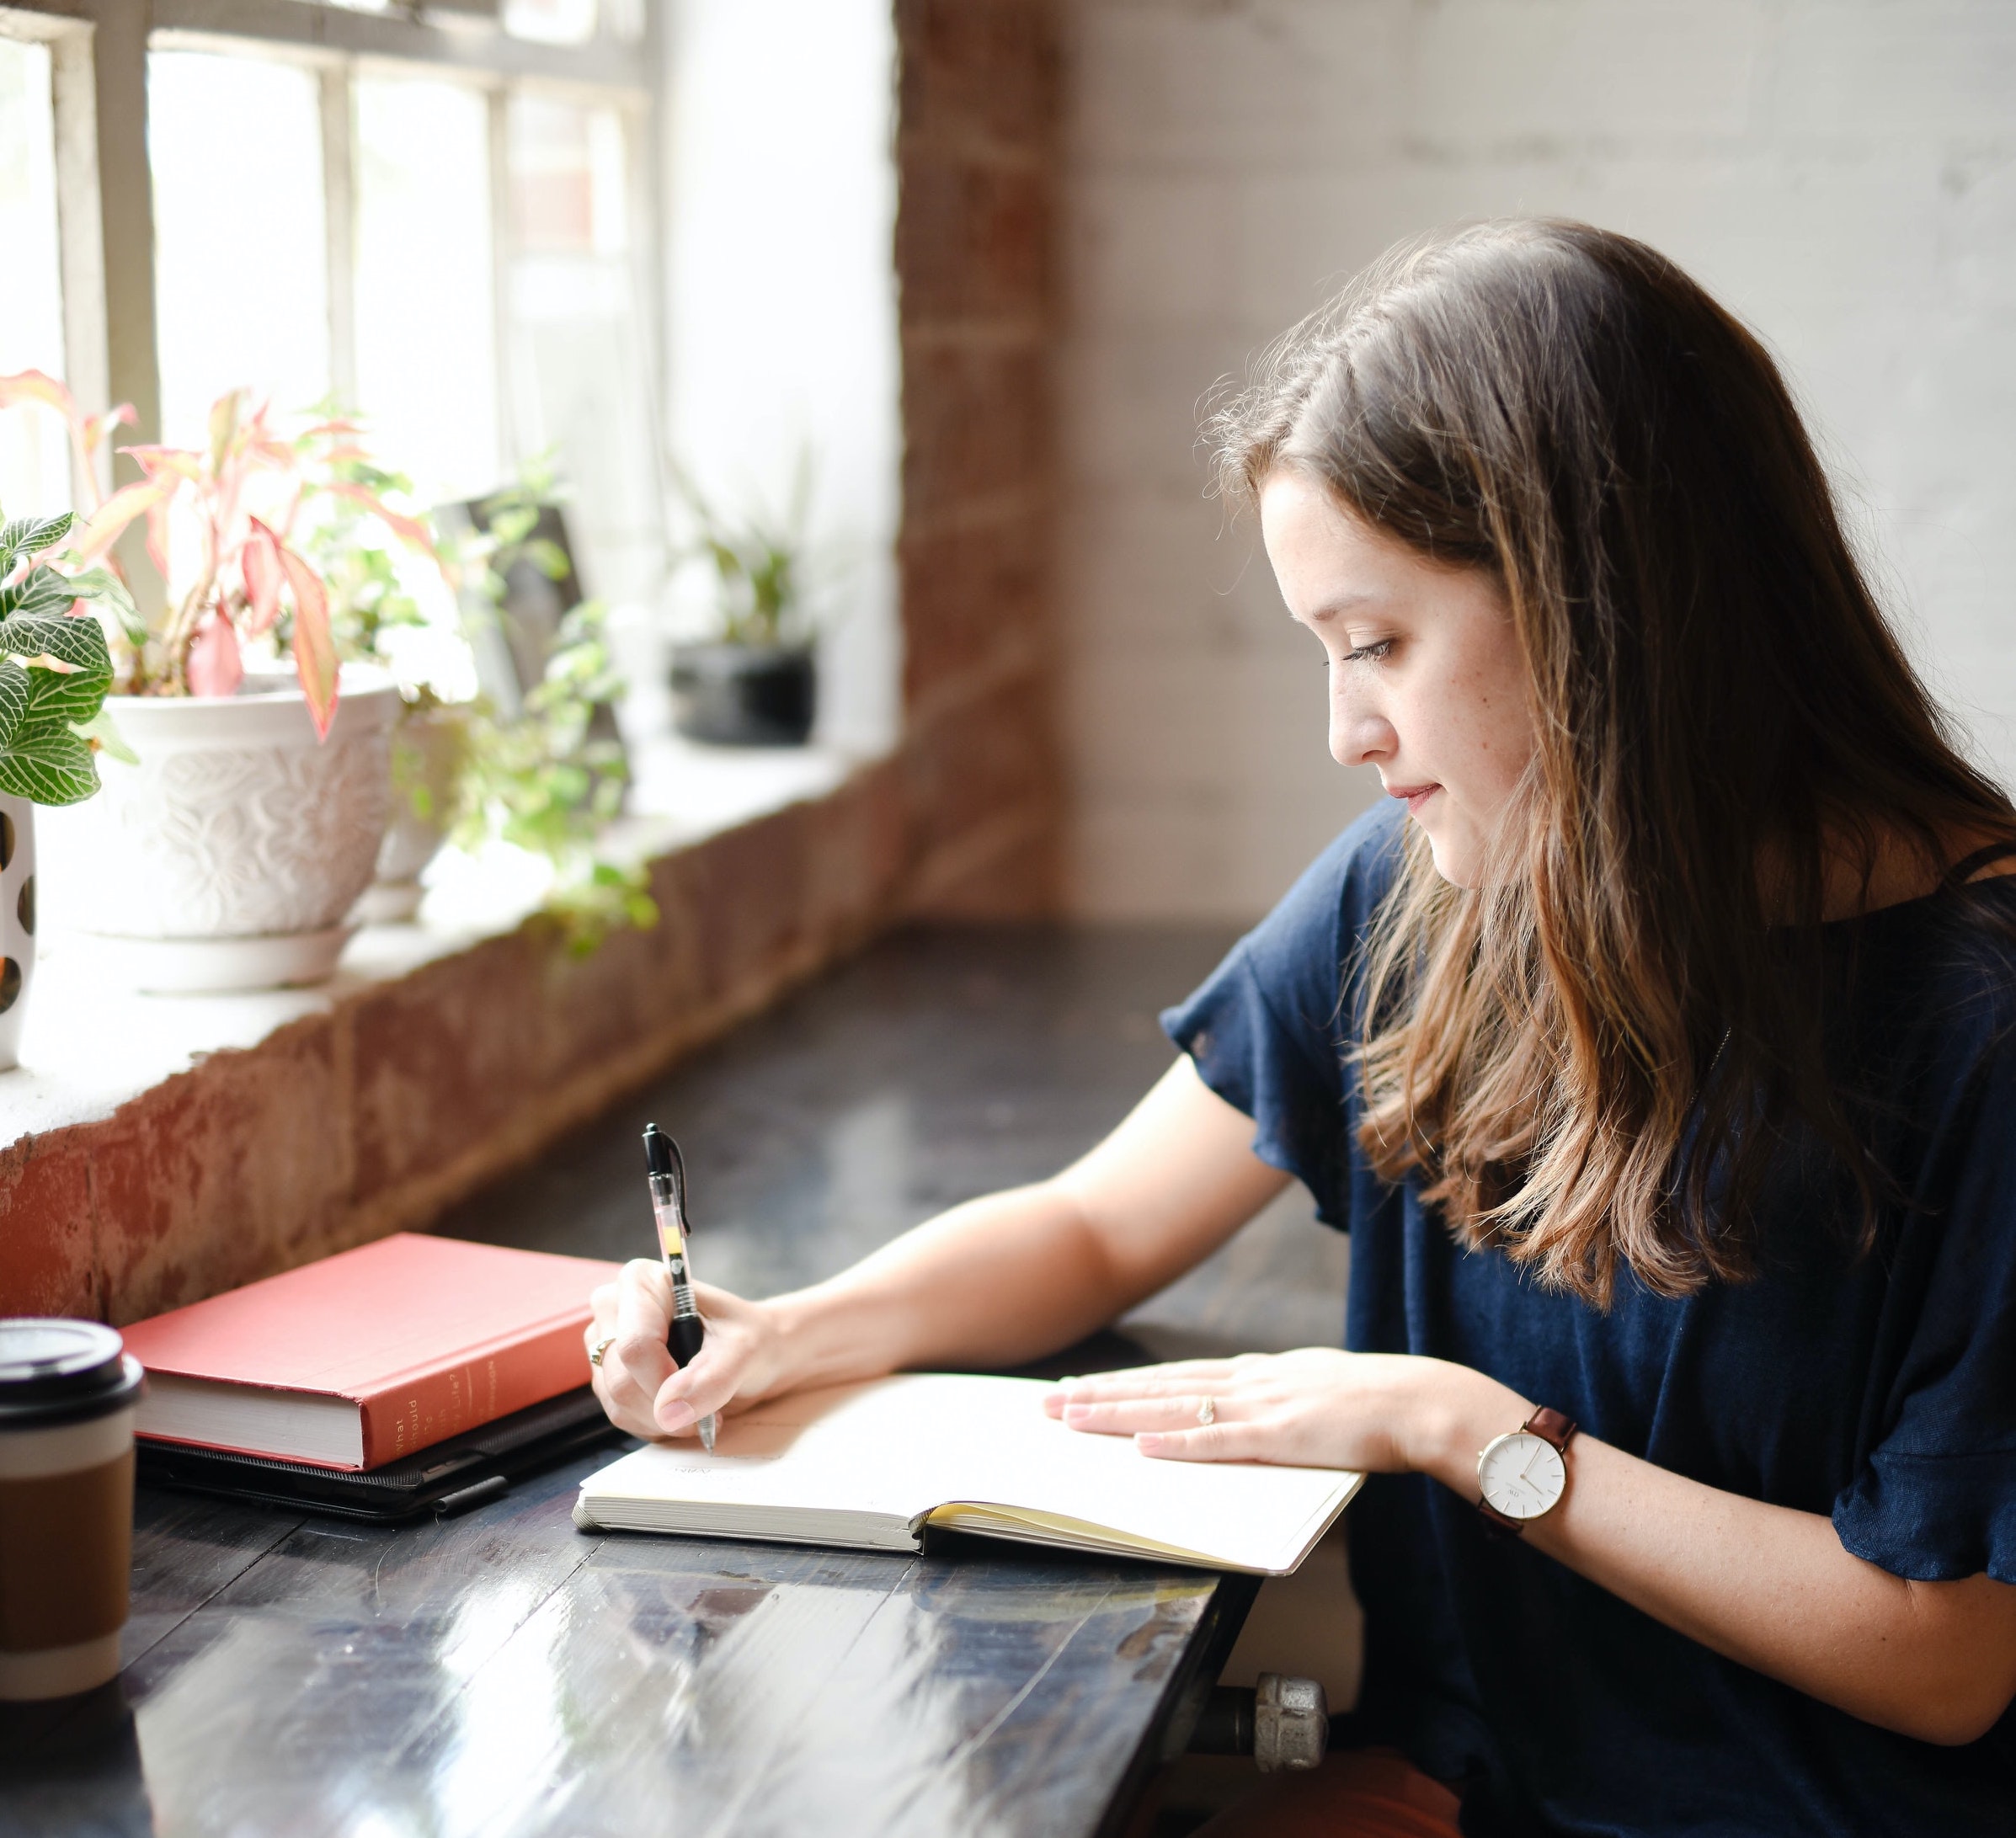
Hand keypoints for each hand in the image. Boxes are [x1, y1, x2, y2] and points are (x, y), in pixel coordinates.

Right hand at [585, 1259, 781, 1439]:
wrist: (757, 1353)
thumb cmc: (751, 1338)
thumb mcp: (745, 1351)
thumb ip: (711, 1378)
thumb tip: (669, 1411)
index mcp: (643, 1282)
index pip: (635, 1345)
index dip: (663, 1381)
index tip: (699, 1393)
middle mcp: (614, 1307)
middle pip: (621, 1379)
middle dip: (667, 1407)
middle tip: (708, 1408)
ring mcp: (605, 1343)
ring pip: (617, 1403)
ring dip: (663, 1420)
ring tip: (699, 1406)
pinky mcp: (607, 1374)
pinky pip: (621, 1415)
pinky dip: (655, 1424)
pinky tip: (681, 1409)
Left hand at [1044, 1348, 1522, 1476]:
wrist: (1423, 1402)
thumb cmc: (1376, 1407)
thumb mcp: (1314, 1393)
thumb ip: (1276, 1403)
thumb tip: (1244, 1417)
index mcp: (1259, 1373)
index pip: (1176, 1376)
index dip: (1124, 1384)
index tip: (1080, 1389)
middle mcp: (1250, 1381)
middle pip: (1159, 1386)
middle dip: (1100, 1395)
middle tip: (1047, 1404)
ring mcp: (1263, 1406)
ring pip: (1174, 1407)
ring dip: (1119, 1414)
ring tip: (1071, 1418)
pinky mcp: (1281, 1436)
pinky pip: (1219, 1441)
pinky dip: (1176, 1442)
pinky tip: (1140, 1445)